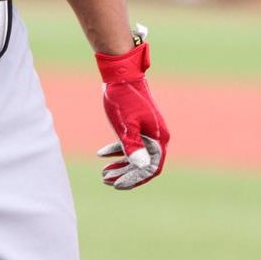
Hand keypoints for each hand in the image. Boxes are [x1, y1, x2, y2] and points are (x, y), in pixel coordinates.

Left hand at [95, 33, 169, 189]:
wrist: (121, 74)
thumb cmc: (123, 98)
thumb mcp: (126, 124)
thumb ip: (133, 145)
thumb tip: (141, 166)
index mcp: (158, 138)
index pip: (150, 167)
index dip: (135, 179)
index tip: (117, 185)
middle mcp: (157, 136)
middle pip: (143, 164)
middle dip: (125, 174)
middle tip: (106, 180)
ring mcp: (148, 130)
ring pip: (136, 155)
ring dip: (120, 165)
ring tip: (103, 173)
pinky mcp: (138, 124)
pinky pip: (130, 143)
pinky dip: (117, 150)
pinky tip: (101, 154)